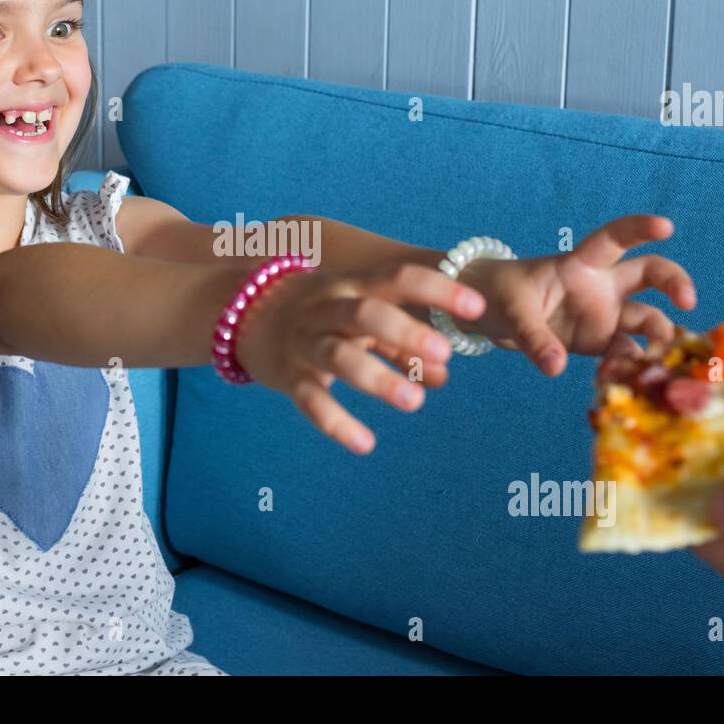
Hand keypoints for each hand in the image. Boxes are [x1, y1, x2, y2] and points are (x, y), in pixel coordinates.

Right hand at [233, 262, 486, 454]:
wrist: (246, 314)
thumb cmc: (323, 315)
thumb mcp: (362, 319)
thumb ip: (403, 346)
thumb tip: (444, 378)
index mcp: (354, 286)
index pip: (399, 279)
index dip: (439, 290)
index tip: (477, 308)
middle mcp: (328, 309)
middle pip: (365, 314)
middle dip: (406, 332)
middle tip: (443, 354)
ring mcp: (305, 341)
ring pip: (339, 356)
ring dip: (378, 378)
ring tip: (414, 403)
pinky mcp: (287, 375)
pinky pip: (310, 400)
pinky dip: (336, 422)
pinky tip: (365, 444)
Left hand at [466, 214, 696, 375]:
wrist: (487, 316)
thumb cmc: (501, 295)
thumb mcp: (512, 310)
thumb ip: (533, 337)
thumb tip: (555, 367)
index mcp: (580, 264)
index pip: (615, 238)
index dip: (640, 229)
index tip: (666, 226)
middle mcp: (601, 286)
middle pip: (650, 274)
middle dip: (675, 283)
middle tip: (688, 303)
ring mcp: (604, 315)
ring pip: (647, 320)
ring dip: (659, 337)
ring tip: (661, 359)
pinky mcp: (599, 343)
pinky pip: (627, 354)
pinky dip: (634, 367)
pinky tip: (635, 382)